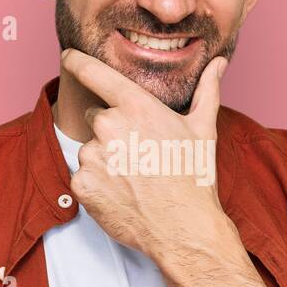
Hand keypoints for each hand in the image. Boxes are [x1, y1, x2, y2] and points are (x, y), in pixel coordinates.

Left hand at [59, 48, 236, 261]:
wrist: (184, 229)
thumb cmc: (194, 177)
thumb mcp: (203, 129)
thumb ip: (206, 90)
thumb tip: (218, 63)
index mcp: (135, 105)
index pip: (93, 72)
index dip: (77, 62)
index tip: (68, 57)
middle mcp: (109, 125)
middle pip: (97, 117)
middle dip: (112, 132)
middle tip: (140, 155)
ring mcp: (92, 156)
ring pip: (90, 150)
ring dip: (105, 160)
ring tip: (134, 179)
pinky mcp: (82, 184)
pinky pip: (83, 177)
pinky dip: (97, 185)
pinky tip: (122, 194)